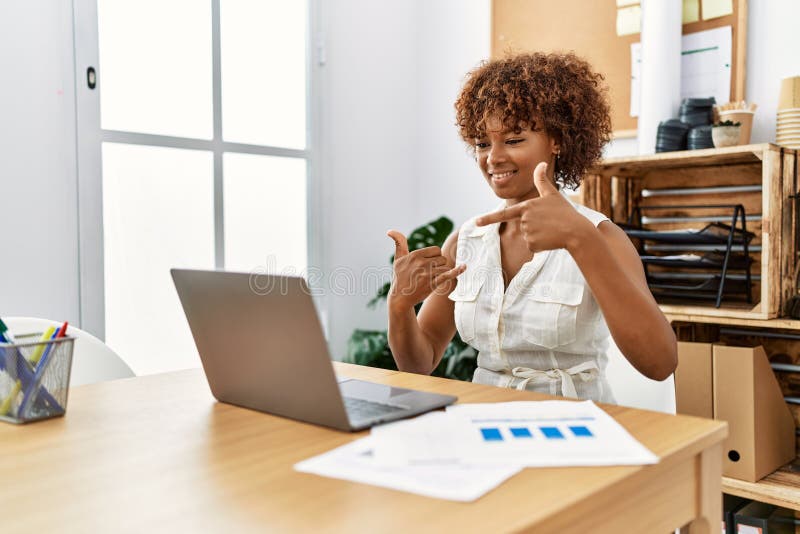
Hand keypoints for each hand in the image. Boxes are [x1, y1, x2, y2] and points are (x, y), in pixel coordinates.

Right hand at [386, 230, 464, 311]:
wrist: (400, 299)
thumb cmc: (399, 277)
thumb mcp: (398, 259)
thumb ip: (399, 243)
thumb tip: (389, 230)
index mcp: (415, 254)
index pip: (436, 250)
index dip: (434, 257)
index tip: (427, 264)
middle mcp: (421, 262)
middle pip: (442, 258)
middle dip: (439, 265)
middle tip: (428, 273)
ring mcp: (427, 273)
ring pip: (445, 267)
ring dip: (441, 273)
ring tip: (431, 279)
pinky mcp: (432, 283)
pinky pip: (448, 274)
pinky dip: (457, 271)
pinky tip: (464, 267)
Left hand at [475, 162, 591, 252]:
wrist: (576, 231)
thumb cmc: (565, 212)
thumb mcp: (552, 194)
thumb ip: (542, 180)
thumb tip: (541, 163)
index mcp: (526, 207)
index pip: (504, 213)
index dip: (488, 218)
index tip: (476, 222)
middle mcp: (524, 219)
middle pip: (523, 226)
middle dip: (535, 227)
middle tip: (550, 223)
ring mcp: (527, 232)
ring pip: (528, 236)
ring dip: (539, 236)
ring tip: (551, 230)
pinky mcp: (531, 244)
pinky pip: (532, 246)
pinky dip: (541, 245)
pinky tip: (550, 240)